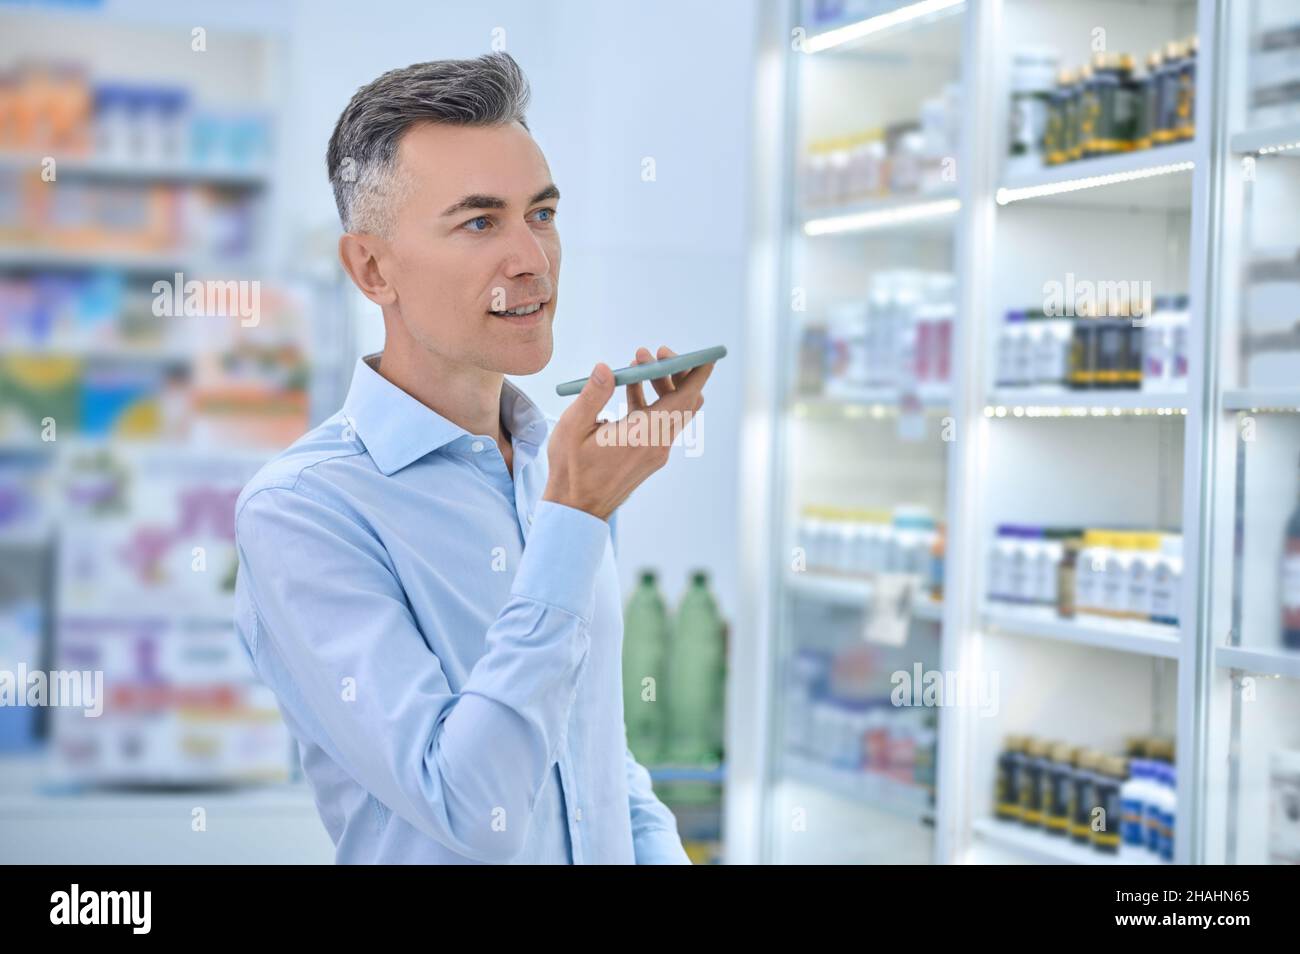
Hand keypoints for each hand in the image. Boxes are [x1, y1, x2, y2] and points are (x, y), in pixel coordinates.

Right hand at [543, 346, 714, 519]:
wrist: (577, 510)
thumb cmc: (571, 472)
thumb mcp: (573, 428)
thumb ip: (593, 395)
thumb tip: (606, 367)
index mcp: (643, 435)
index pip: (684, 399)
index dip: (697, 374)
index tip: (706, 355)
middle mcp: (657, 445)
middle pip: (685, 402)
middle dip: (677, 372)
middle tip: (655, 353)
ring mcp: (656, 453)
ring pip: (674, 412)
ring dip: (662, 386)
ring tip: (636, 364)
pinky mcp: (649, 457)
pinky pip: (660, 423)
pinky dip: (653, 402)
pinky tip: (630, 388)